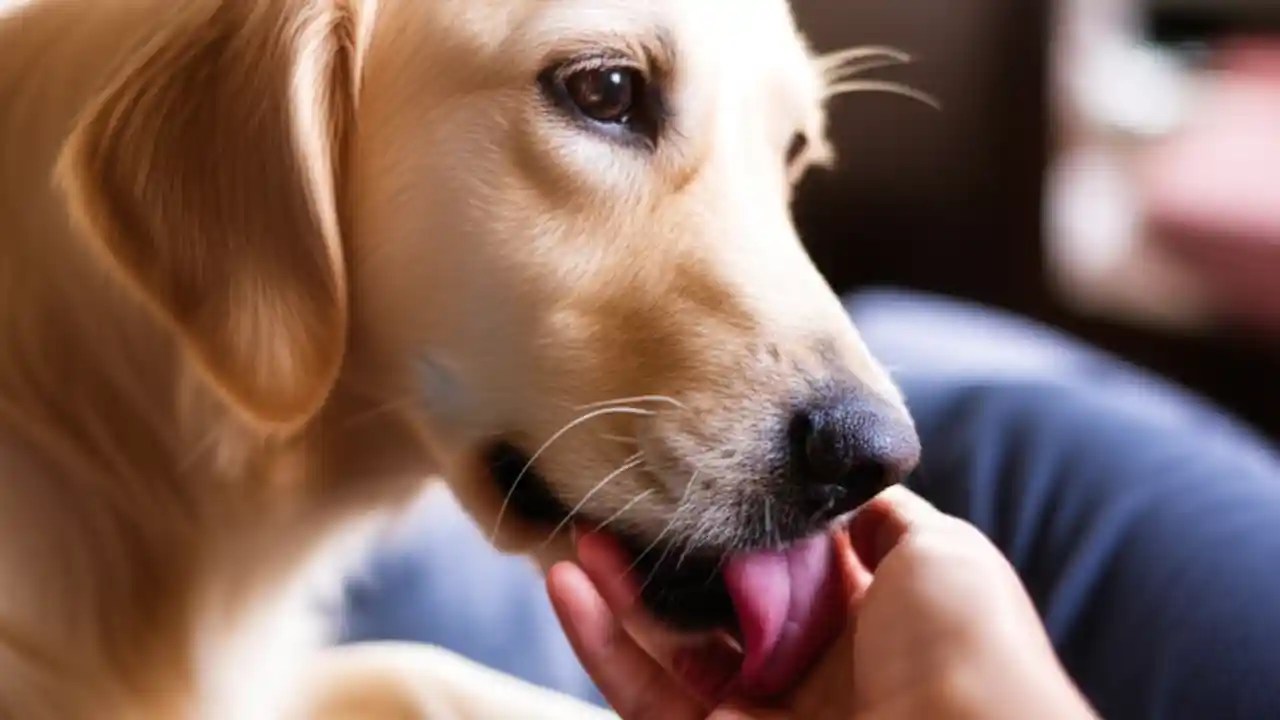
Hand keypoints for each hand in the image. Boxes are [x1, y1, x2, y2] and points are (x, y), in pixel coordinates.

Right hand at [546, 486, 1096, 719]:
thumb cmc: (965, 647)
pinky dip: (598, 641)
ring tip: (579, 534)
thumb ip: (882, 518)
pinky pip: (641, 693)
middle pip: (714, 603)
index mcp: (866, 619)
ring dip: (617, 589)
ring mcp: (759, 712)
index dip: (734, 523)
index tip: (692, 475)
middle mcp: (809, 668)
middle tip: (616, 504)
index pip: (780, 563)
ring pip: (667, 646)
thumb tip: (841, 486)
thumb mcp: (941, 553)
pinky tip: (566, 584)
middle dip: (665, 554)